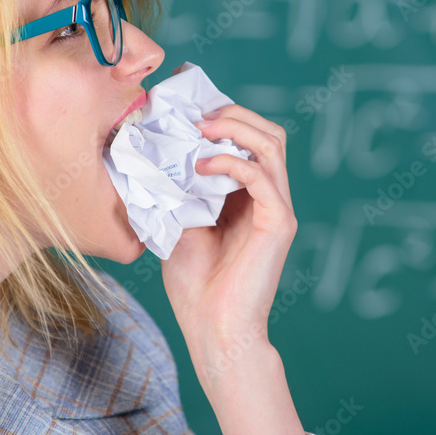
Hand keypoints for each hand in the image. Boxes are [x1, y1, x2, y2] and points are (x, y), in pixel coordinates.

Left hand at [162, 103, 295, 353]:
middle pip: (267, 131)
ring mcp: (278, 207)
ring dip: (233, 127)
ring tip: (199, 129)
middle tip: (194, 114)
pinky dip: (231, 161)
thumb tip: (155, 149)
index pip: (247, 137)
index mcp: (247, 194)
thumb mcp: (178, 222)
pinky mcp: (280, 223)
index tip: (184, 105)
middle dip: (231, 113)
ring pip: (270, 143)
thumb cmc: (195, 284)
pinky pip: (262, 175)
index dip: (221, 114)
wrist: (213, 329)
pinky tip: (200, 166)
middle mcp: (268, 196)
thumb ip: (178, 187)